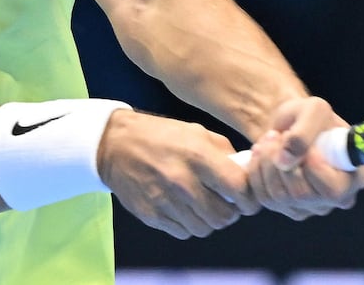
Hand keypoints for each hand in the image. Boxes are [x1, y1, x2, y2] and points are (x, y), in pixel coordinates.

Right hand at [96, 109, 260, 238]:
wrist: (114, 144)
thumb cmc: (160, 135)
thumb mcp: (196, 132)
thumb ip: (224, 153)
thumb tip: (246, 173)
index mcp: (197, 155)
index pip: (238, 188)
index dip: (249, 197)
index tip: (248, 198)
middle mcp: (182, 181)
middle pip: (224, 216)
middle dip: (231, 212)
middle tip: (227, 204)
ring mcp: (165, 201)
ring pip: (204, 228)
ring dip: (210, 220)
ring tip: (205, 206)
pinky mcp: (151, 215)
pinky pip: (183, 232)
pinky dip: (189, 225)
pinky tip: (185, 209)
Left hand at [245, 96, 363, 219]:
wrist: (290, 125)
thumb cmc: (309, 117)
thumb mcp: (313, 110)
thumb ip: (303, 133)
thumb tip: (285, 161)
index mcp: (358, 177)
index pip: (334, 190)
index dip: (312, 167)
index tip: (302, 143)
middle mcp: (340, 198)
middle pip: (302, 195)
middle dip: (280, 161)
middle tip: (276, 136)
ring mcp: (314, 207)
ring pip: (280, 198)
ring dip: (266, 164)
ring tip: (268, 141)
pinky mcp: (291, 209)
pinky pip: (265, 199)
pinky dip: (257, 173)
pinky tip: (261, 155)